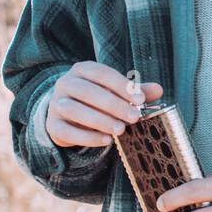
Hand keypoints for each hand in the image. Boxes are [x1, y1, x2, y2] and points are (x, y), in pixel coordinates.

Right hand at [45, 61, 162, 147]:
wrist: (65, 114)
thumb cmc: (95, 99)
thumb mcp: (114, 91)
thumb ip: (134, 91)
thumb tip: (159, 89)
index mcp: (82, 70)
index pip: (102, 73)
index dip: (122, 86)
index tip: (141, 99)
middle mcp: (65, 83)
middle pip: (88, 91)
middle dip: (114, 105)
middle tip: (134, 117)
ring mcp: (56, 104)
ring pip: (75, 110)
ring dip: (100, 120)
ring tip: (120, 130)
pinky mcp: (52, 125)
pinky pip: (68, 131)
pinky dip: (87, 137)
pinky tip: (106, 141)